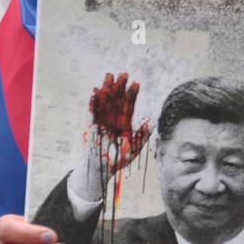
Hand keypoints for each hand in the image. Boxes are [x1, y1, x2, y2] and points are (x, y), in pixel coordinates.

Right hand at [77, 72, 151, 200]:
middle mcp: (113, 120)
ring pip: (105, 102)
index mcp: (124, 124)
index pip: (129, 106)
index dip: (132, 94)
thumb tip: (153, 120)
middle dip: (119, 87)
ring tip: (109, 75)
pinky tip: (95, 91)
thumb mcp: (134, 148)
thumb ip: (143, 135)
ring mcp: (101, 122)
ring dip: (106, 89)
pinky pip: (92, 112)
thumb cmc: (118, 160)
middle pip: (117, 101)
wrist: (102, 170)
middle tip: (123, 72)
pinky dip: (93, 102)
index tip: (137, 82)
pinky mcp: (90, 126)